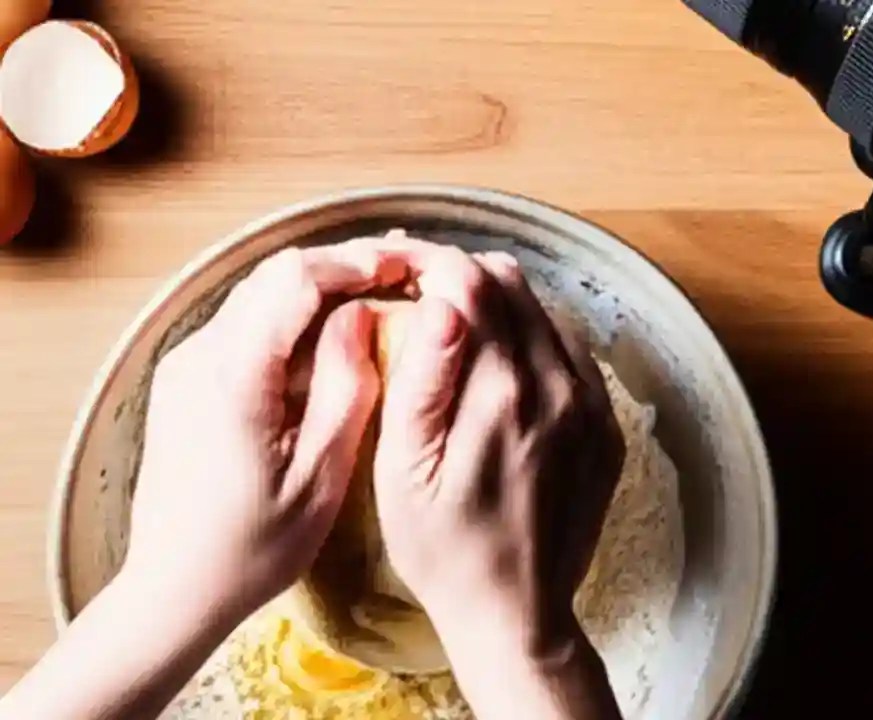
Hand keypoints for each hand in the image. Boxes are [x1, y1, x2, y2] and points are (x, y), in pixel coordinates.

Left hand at [125, 237, 419, 624]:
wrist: (173, 589)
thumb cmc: (254, 548)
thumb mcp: (321, 477)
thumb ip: (346, 389)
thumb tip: (360, 316)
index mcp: (235, 378)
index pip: (295, 281)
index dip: (353, 263)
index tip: (402, 269)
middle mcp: (199, 356)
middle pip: (272, 275)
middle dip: (339, 266)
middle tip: (398, 274)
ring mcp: (184, 365)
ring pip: (256, 295)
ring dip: (315, 288)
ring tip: (373, 296)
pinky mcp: (184, 380)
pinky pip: (243, 325)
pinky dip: (289, 316)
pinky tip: (328, 337)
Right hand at [374, 248, 625, 717]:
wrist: (516, 611)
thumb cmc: (443, 547)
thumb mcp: (403, 470)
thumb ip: (425, 377)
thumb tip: (444, 297)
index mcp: (504, 393)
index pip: (472, 281)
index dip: (430, 260)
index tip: (400, 266)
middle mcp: (561, 387)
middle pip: (513, 284)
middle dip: (463, 273)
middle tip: (422, 289)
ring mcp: (592, 406)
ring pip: (546, 312)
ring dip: (500, 304)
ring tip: (457, 325)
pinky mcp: (606, 426)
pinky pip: (572, 353)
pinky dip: (534, 340)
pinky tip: (502, 366)